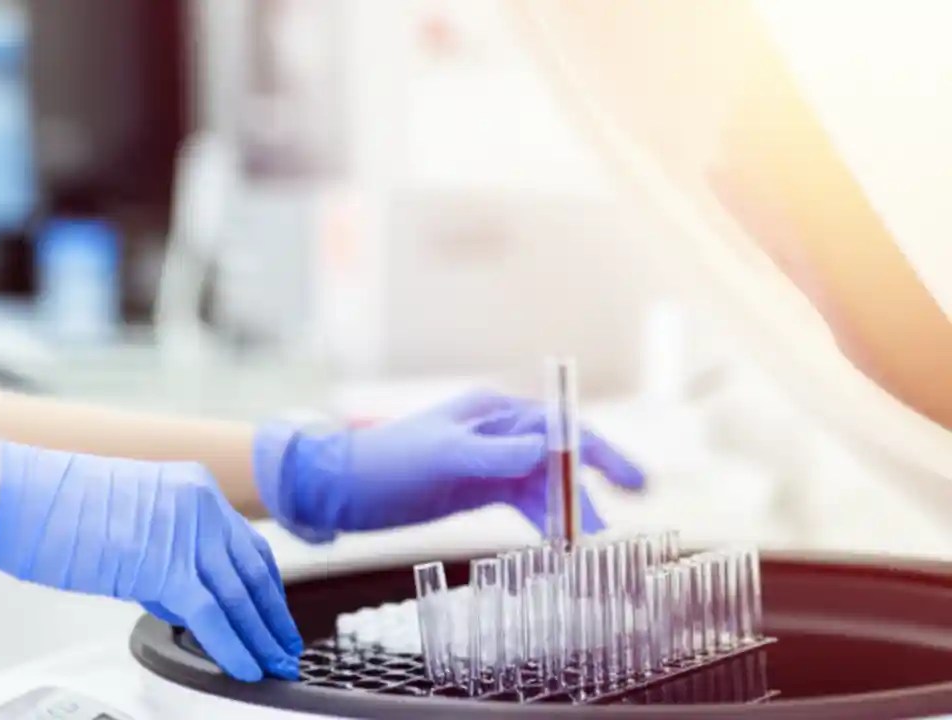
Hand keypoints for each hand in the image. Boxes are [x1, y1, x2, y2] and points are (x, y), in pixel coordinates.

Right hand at [0, 417, 301, 681]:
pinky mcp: (163, 564)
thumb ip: (171, 558)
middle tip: (287, 650)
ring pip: (238, 595)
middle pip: (252, 572)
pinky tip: (244, 667)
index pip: (247, 547)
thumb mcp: (134, 525)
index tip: (278, 619)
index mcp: (194, 489)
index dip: (268, 590)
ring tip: (272, 666)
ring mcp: (184, 531)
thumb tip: (192, 601)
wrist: (16, 496)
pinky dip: (232, 645)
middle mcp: (199, 503)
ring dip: (260, 638)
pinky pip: (210, 613)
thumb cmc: (57, 510)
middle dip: (272, 619)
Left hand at [255, 390, 643, 538]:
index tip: (632, 482)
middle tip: (623, 519)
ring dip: (569, 514)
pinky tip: (558, 547)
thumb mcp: (441, 456)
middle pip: (562, 457)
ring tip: (588, 550)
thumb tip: (546, 450)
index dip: (600, 453)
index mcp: (493, 412)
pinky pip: (525, 505)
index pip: (561, 427)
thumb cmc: (386, 462)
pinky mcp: (479, 490)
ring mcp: (491, 463)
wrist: (342, 489)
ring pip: (546, 486)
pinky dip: (543, 524)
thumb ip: (493, 454)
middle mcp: (500, 433)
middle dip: (594, 486)